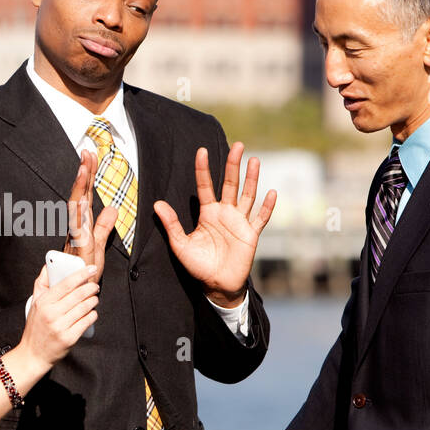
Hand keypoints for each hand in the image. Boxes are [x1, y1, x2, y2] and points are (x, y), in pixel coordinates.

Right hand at [20, 263, 98, 366]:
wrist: (33, 354)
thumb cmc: (35, 327)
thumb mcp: (35, 304)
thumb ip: (41, 284)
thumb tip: (48, 266)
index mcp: (43, 303)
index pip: (66, 284)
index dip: (81, 274)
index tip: (91, 269)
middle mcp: (51, 314)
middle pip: (78, 295)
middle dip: (91, 288)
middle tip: (94, 286)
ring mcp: (60, 327)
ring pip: (84, 307)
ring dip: (93, 300)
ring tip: (94, 298)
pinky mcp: (69, 338)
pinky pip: (86, 322)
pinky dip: (92, 315)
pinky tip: (91, 312)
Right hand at [65, 149, 117, 280]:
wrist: (77, 290)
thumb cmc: (85, 269)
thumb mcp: (99, 244)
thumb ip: (104, 226)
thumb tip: (112, 207)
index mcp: (82, 225)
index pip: (86, 195)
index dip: (88, 176)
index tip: (91, 156)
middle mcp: (77, 227)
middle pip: (80, 195)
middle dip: (83, 174)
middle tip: (86, 152)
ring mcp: (76, 236)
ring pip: (76, 208)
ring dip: (79, 188)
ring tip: (84, 169)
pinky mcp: (79, 249)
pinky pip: (78, 229)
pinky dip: (79, 214)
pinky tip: (81, 201)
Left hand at [154, 144, 275, 305]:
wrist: (217, 284)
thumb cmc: (198, 265)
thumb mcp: (180, 245)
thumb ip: (171, 224)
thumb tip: (157, 203)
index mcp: (208, 213)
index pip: (206, 186)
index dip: (203, 169)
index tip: (201, 150)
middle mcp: (225, 213)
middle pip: (230, 184)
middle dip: (233, 165)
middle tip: (237, 145)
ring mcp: (239, 222)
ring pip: (248, 196)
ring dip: (252, 179)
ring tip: (254, 160)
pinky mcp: (251, 234)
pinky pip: (261, 218)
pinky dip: (267, 207)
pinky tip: (271, 193)